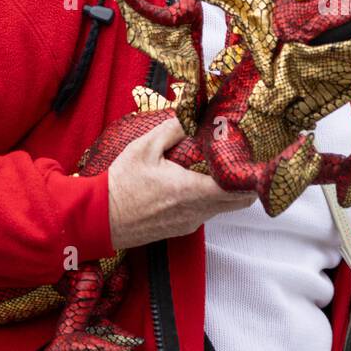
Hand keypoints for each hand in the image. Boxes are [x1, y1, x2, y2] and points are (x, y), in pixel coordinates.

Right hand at [107, 117, 256, 248]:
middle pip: (237, 202)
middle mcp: (196, 211)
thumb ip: (171, 130)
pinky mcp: (181, 228)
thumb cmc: (121, 185)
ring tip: (212, 168)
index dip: (249, 177)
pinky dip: (207, 199)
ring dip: (223, 190)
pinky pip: (205, 213)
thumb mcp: (143, 148)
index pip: (238, 191)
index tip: (250, 160)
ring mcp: (190, 223)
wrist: (99, 219)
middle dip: (242, 183)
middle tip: (237, 161)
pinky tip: (192, 182)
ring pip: (221, 207)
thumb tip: (188, 122)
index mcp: (191, 191)